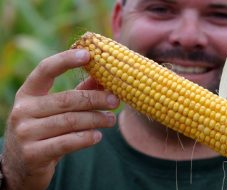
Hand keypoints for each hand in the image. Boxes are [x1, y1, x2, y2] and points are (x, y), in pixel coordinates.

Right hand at [1, 49, 119, 189]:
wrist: (20, 166)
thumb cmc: (43, 130)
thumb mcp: (54, 109)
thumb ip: (77, 92)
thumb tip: (103, 75)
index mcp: (27, 93)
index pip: (45, 70)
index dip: (66, 60)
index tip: (88, 54)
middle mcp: (23, 110)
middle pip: (67, 99)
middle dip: (95, 99)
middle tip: (115, 100)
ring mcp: (26, 133)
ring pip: (70, 121)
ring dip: (96, 119)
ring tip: (111, 120)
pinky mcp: (33, 153)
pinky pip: (67, 142)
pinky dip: (86, 138)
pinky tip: (98, 136)